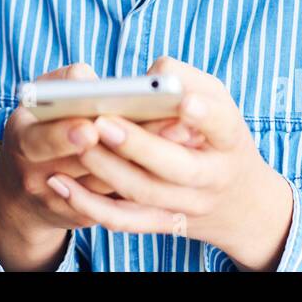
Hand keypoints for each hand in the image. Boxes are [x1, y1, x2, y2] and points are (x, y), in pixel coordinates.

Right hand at [0, 62, 197, 269]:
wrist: (23, 189)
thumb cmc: (39, 127)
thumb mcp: (38, 102)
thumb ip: (61, 84)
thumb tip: (87, 77)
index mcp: (21, 140)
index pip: (42, 139)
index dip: (66, 134)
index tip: (94, 126)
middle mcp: (35, 176)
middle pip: (85, 164)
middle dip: (128, 144)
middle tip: (167, 124)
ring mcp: (60, 204)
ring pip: (111, 186)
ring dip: (151, 161)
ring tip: (188, 133)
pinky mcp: (84, 220)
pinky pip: (122, 206)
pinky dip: (154, 186)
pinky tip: (183, 162)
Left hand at [49, 56, 295, 270]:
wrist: (240, 202)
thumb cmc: (216, 134)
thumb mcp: (217, 101)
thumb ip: (187, 79)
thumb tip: (148, 78)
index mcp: (229, 139)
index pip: (222, 125)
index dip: (203, 116)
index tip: (183, 102)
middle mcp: (212, 176)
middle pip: (177, 166)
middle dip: (138, 145)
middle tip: (102, 122)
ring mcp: (187, 205)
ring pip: (144, 194)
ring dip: (107, 171)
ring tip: (79, 145)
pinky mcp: (161, 223)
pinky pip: (124, 221)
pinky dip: (91, 206)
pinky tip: (61, 184)